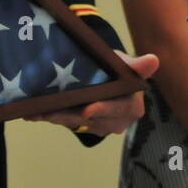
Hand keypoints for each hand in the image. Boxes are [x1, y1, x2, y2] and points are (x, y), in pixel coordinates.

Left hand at [25, 51, 158, 135]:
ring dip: (55, 117)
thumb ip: (137, 65)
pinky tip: (33, 113)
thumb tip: (154, 60)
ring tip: (36, 111)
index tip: (87, 110)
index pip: (116, 110)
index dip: (102, 110)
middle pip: (91, 120)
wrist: (107, 77)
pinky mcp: (85, 127)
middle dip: (68, 116)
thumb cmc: (118, 69)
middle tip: (49, 112)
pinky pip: (67, 122)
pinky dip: (50, 116)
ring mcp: (100, 127)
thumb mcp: (126, 64)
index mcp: (131, 107)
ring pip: (76, 123)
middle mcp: (118, 122)